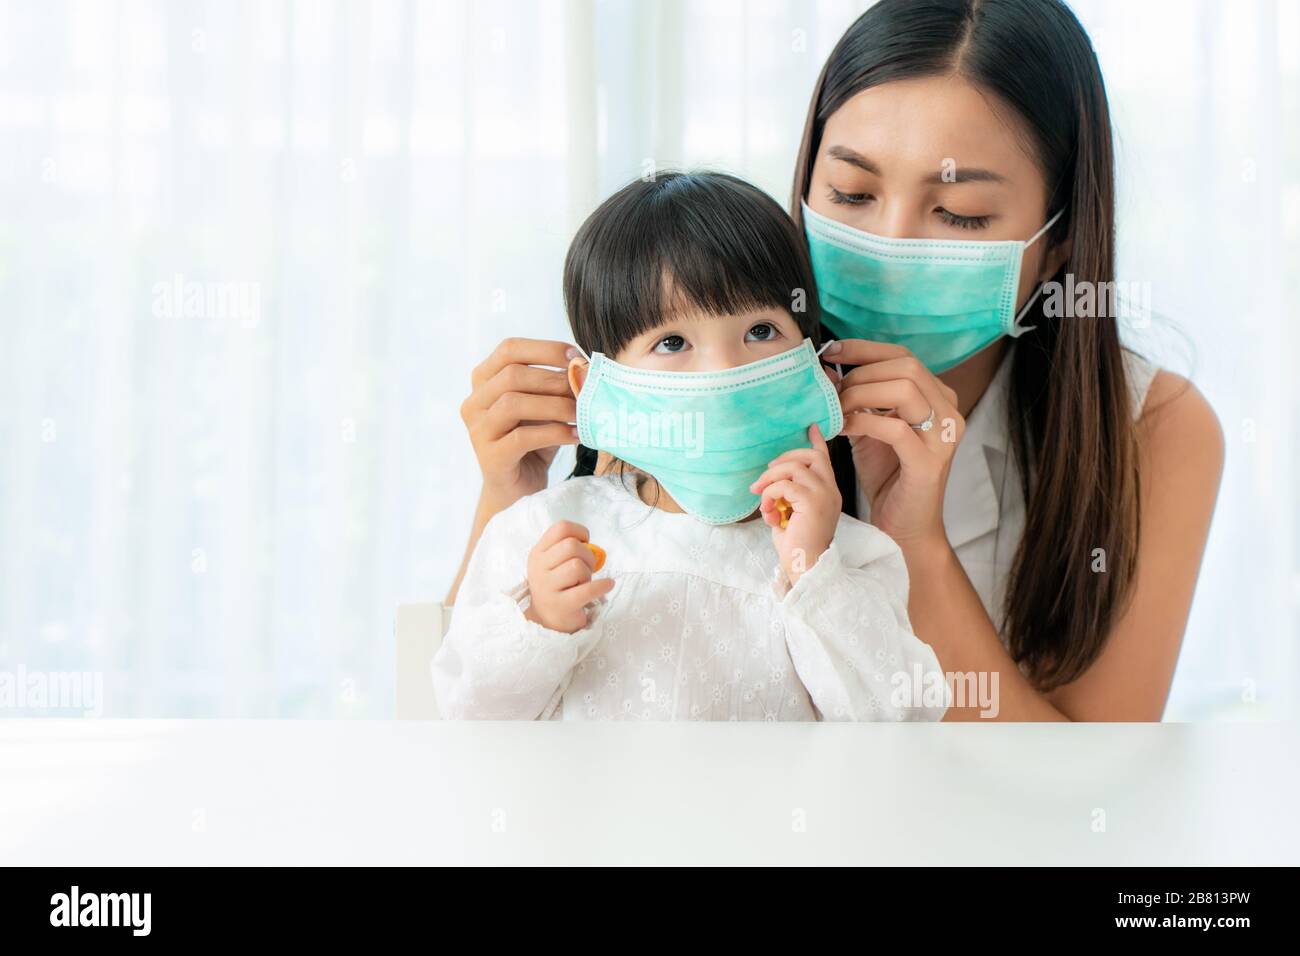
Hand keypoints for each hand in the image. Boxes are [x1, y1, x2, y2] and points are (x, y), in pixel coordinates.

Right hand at [461, 337, 580, 508]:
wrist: (519, 490)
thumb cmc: (534, 442)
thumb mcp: (544, 407)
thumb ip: (556, 386)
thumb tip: (586, 367)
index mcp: (484, 381)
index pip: (509, 349)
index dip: (545, 348)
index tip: (576, 357)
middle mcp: (474, 402)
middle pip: (512, 374)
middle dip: (555, 379)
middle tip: (586, 388)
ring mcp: (478, 430)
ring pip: (514, 403)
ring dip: (556, 406)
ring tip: (583, 413)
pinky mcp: (490, 458)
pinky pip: (522, 438)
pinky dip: (555, 434)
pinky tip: (577, 435)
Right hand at [524, 521, 614, 632]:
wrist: (547, 618)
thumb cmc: (558, 584)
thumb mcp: (555, 562)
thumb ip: (569, 548)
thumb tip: (594, 548)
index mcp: (538, 553)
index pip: (561, 528)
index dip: (579, 531)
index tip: (584, 543)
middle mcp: (538, 568)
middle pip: (572, 545)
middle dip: (587, 555)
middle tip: (586, 568)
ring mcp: (547, 588)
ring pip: (577, 566)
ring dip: (588, 574)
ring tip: (583, 583)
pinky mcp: (560, 605)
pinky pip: (586, 590)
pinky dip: (601, 586)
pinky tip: (607, 585)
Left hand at [751, 424, 841, 586]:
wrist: (806, 568)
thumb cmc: (796, 547)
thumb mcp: (789, 516)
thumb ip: (785, 498)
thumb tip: (767, 488)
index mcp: (828, 493)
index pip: (824, 459)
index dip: (816, 442)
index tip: (810, 427)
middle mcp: (830, 490)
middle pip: (808, 456)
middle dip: (783, 458)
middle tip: (765, 475)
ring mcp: (823, 494)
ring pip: (793, 467)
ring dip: (770, 479)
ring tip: (760, 497)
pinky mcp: (812, 501)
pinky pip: (784, 485)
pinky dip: (769, 495)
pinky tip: (767, 512)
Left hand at [821, 340, 962, 552]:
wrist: (903, 526)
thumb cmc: (888, 476)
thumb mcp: (869, 429)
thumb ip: (855, 400)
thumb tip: (828, 370)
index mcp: (938, 398)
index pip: (904, 356)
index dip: (865, 350)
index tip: (832, 352)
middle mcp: (948, 411)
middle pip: (906, 366)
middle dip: (861, 373)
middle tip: (832, 391)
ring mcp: (943, 436)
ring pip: (904, 389)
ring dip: (861, 394)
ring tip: (837, 410)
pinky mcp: (930, 461)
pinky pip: (895, 428)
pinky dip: (864, 422)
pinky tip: (843, 428)